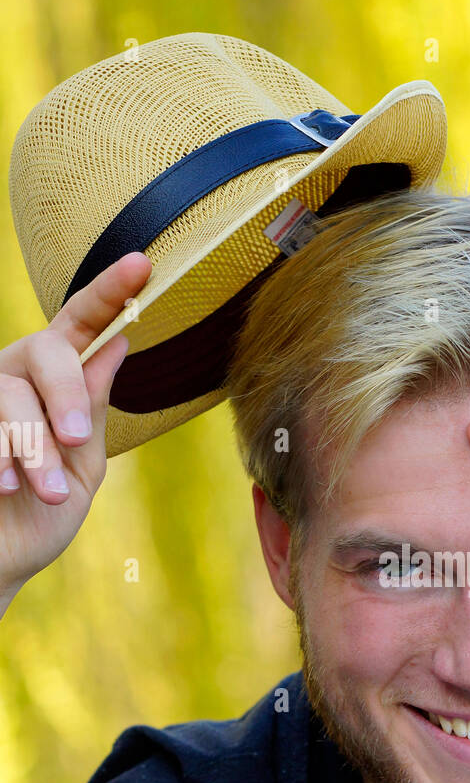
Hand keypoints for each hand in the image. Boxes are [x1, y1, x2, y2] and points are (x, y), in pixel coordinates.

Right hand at [0, 252, 151, 610]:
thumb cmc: (40, 519)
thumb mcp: (82, 465)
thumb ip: (91, 406)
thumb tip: (118, 340)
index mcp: (53, 382)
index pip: (81, 325)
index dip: (109, 292)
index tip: (143, 263)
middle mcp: (14, 377)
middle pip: (44, 352)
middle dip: (65, 394)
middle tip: (75, 440)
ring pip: (9, 394)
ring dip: (34, 448)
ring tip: (44, 492)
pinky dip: (0, 457)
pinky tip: (5, 488)